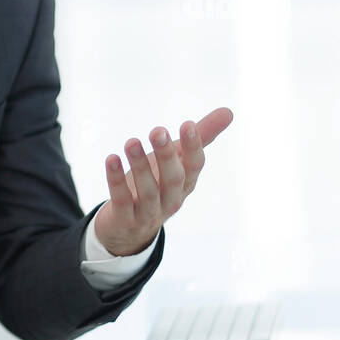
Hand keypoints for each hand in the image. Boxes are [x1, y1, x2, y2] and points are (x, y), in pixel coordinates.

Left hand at [93, 106, 233, 255]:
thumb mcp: (177, 160)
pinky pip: (122, 200)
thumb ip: (200, 136)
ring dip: (139, 165)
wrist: (130, 228)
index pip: (195, 165)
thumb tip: (229, 111)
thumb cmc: (157, 184)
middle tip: (157, 130)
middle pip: (173, 178)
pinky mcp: (126, 219)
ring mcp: (149, 212)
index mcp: (186, 183)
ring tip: (131, 142)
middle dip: (166, 155)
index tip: (187, 124)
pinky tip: (111, 159)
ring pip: (148, 191)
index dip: (193, 146)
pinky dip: (116, 180)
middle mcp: (171, 199)